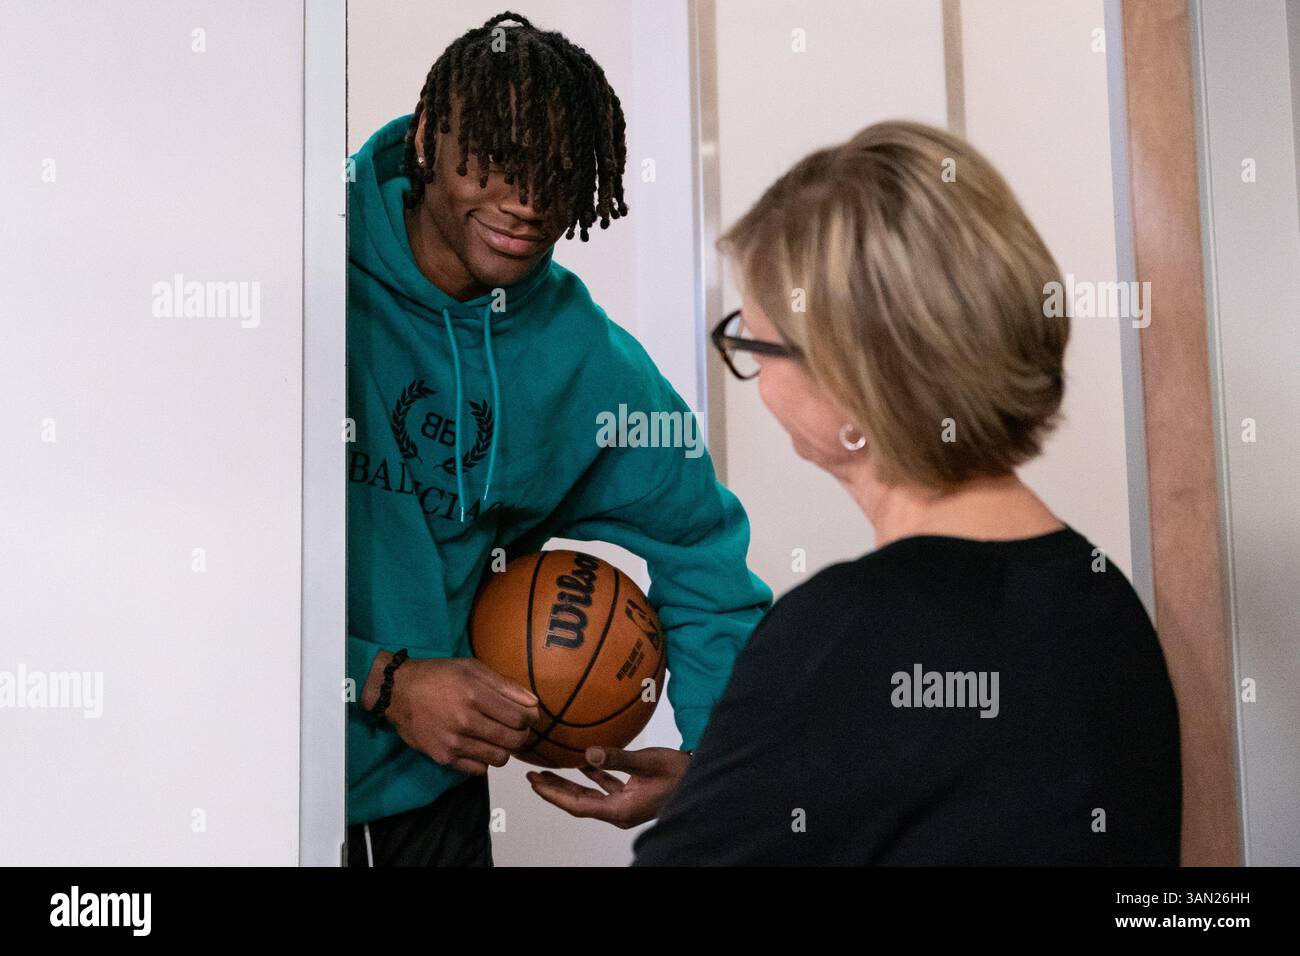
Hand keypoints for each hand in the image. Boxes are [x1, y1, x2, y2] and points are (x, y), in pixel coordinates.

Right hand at [371, 654, 540, 775]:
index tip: (528, 716)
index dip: (530, 719)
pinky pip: (479, 770)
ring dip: (504, 750)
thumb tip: (533, 702)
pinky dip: (484, 761)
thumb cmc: (438, 675)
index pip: (519, 718)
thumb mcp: (472, 668)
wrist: (398, 692)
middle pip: (513, 741)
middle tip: (516, 729)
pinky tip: (479, 746)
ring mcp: (454, 743)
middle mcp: (465, 721)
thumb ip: (504, 685)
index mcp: (475, 695)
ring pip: (499, 759)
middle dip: (522, 735)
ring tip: (498, 738)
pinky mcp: (444, 758)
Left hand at [525, 746, 690, 828]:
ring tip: (548, 770)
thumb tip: (587, 755)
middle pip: (579, 803)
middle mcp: (620, 811)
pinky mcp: (632, 796)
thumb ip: (617, 759)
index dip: (554, 795)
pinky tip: (582, 763)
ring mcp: (626, 804)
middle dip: (554, 791)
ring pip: (589, 796)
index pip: (578, 806)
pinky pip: (605, 788)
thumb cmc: (679, 773)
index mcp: (621, 809)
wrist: (702, 780)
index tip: (534, 783)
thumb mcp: (648, 762)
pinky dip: (591, 777)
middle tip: (532, 776)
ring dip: (569, 784)